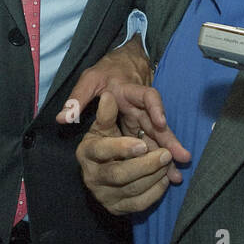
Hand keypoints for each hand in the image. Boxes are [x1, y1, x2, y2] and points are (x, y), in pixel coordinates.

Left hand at [59, 37, 187, 180]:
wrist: (120, 68)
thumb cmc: (104, 74)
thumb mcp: (89, 80)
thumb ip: (77, 98)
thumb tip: (62, 118)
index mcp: (130, 91)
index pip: (147, 96)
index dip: (155, 107)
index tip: (161, 122)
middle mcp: (141, 106)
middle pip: (157, 122)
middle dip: (168, 139)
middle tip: (181, 157)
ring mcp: (144, 118)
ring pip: (158, 136)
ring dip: (168, 154)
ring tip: (177, 174)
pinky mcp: (144, 128)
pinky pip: (154, 143)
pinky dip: (161, 158)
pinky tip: (169, 175)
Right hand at [75, 93, 175, 214]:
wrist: (103, 169)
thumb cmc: (106, 141)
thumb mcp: (104, 126)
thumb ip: (107, 113)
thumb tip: (108, 96)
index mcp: (86, 153)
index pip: (102, 151)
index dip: (122, 148)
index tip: (142, 144)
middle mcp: (92, 176)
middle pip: (119, 174)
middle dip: (146, 165)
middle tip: (166, 154)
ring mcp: (103, 195)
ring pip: (132, 189)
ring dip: (154, 176)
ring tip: (168, 162)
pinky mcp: (116, 208)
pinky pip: (139, 204)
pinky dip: (155, 192)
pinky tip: (165, 179)